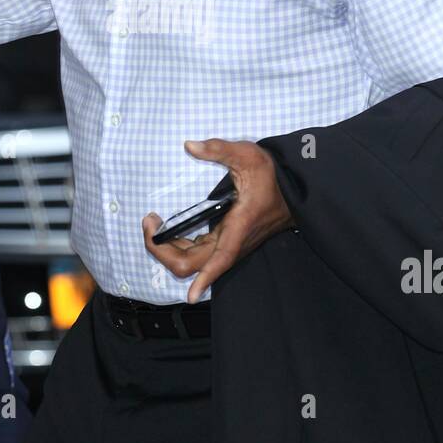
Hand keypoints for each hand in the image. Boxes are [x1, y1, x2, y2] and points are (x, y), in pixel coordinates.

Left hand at [142, 138, 294, 303]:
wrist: (292, 190)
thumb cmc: (271, 175)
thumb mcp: (248, 155)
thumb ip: (220, 149)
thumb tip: (190, 146)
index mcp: (239, 226)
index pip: (221, 258)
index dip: (206, 278)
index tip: (191, 295)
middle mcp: (232, 242)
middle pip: (194, 264)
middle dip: (164, 251)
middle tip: (150, 222)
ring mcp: (228, 244)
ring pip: (193, 261)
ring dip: (169, 249)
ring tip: (154, 223)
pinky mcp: (225, 242)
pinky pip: (197, 254)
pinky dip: (178, 246)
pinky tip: (168, 230)